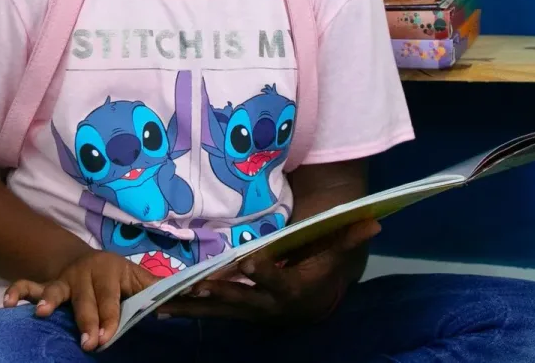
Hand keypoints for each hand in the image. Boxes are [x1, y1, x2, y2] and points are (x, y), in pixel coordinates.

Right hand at [3, 250, 156, 351]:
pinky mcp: (47, 284)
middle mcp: (85, 273)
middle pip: (85, 299)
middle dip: (86, 320)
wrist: (89, 260)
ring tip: (40, 314)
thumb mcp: (138, 278)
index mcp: (110, 271)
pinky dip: (18, 292)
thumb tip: (194, 293)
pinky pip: (29, 285)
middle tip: (87, 342)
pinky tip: (7, 303)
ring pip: (56, 291)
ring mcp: (63, 279)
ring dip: (48, 302)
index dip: (110, 317)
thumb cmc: (118, 277)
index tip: (107, 338)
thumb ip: (158, 288)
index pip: (111, 298)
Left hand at [162, 219, 381, 322]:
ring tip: (163, 302)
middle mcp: (267, 306)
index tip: (249, 260)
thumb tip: (373, 221)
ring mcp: (249, 312)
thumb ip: (348, 238)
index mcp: (292, 290)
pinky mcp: (235, 312)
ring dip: (192, 307)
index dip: (264, 271)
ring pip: (218, 311)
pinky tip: (161, 307)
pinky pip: (209, 312)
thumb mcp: (337, 253)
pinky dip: (187, 310)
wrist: (316, 303)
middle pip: (240, 300)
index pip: (278, 280)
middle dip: (217, 294)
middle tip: (194, 287)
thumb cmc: (325, 270)